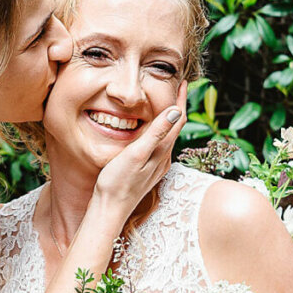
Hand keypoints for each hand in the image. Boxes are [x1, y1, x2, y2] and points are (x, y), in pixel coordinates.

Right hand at [91, 81, 186, 212]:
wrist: (109, 210)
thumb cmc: (117, 183)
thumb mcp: (136, 153)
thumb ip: (156, 132)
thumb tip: (176, 110)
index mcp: (162, 150)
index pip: (179, 119)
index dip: (181, 99)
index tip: (183, 81)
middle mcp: (163, 158)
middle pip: (176, 127)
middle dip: (178, 106)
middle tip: (176, 87)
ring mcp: (157, 166)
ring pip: (168, 136)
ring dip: (169, 119)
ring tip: (166, 103)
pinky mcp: (148, 171)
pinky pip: (159, 146)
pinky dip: (160, 131)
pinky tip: (152, 131)